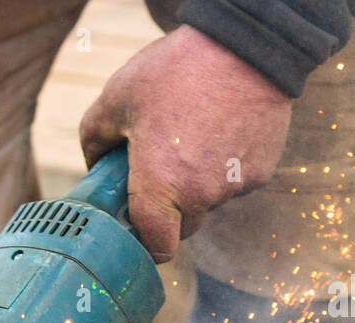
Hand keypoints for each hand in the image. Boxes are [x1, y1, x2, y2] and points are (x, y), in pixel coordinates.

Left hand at [80, 25, 292, 263]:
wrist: (244, 45)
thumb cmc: (175, 71)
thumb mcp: (117, 97)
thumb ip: (94, 139)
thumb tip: (94, 167)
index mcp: (162, 185)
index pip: (157, 246)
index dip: (147, 244)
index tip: (139, 230)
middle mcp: (202, 195)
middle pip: (183, 226)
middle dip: (169, 209)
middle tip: (160, 171)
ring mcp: (235, 186)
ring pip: (210, 203)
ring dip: (198, 185)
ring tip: (191, 140)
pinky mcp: (261, 172)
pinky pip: (234, 184)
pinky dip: (224, 169)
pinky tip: (218, 134)